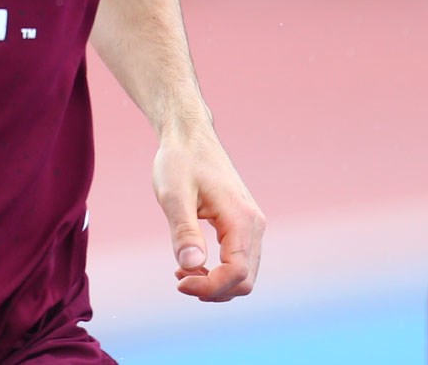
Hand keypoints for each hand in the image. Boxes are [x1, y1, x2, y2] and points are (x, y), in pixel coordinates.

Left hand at [153, 127, 263, 301]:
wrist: (191, 137)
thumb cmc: (180, 161)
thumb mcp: (173, 194)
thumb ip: (183, 230)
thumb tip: (190, 266)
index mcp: (240, 218)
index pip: (236, 272)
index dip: (209, 286)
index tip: (178, 280)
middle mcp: (254, 224)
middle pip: (245, 280)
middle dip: (213, 289)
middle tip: (179, 279)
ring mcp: (252, 226)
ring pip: (244, 275)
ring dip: (216, 283)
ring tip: (182, 272)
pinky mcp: (244, 226)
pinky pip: (240, 262)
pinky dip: (219, 272)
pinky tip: (193, 263)